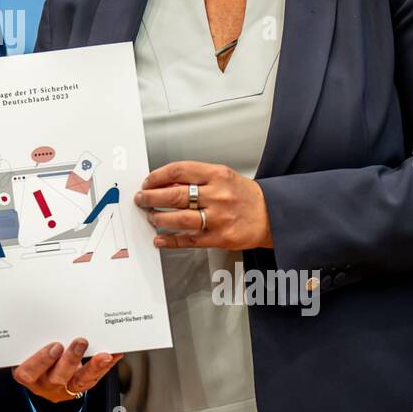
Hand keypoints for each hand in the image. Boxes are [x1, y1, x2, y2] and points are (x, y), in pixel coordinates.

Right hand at [13, 339, 123, 403]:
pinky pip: (93, 378)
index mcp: (28, 373)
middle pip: (56, 377)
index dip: (42, 360)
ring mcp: (63, 387)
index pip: (30, 371)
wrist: (43, 377)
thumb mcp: (27, 349)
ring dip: (92, 366)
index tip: (55, 346)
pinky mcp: (79, 387)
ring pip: (78, 381)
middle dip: (70, 360)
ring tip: (104, 354)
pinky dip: (104, 366)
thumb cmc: (34, 358)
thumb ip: (32, 338)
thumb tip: (45, 313)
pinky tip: (113, 355)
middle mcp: (45, 383)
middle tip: (80, 342)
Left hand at [134, 160, 273, 250]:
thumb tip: (163, 183)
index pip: (178, 170)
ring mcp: (218, 218)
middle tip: (141, 199)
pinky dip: (170, 240)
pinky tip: (160, 238)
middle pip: (174, 195)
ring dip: (158, 218)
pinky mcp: (220, 238)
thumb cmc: (243, 195)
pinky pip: (189, 240)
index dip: (157, 176)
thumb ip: (195, 178)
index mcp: (217, 175)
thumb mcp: (222, 176)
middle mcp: (217, 195)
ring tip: (150, 216)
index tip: (147, 182)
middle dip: (151, 197)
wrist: (271, 215)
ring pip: (179, 219)